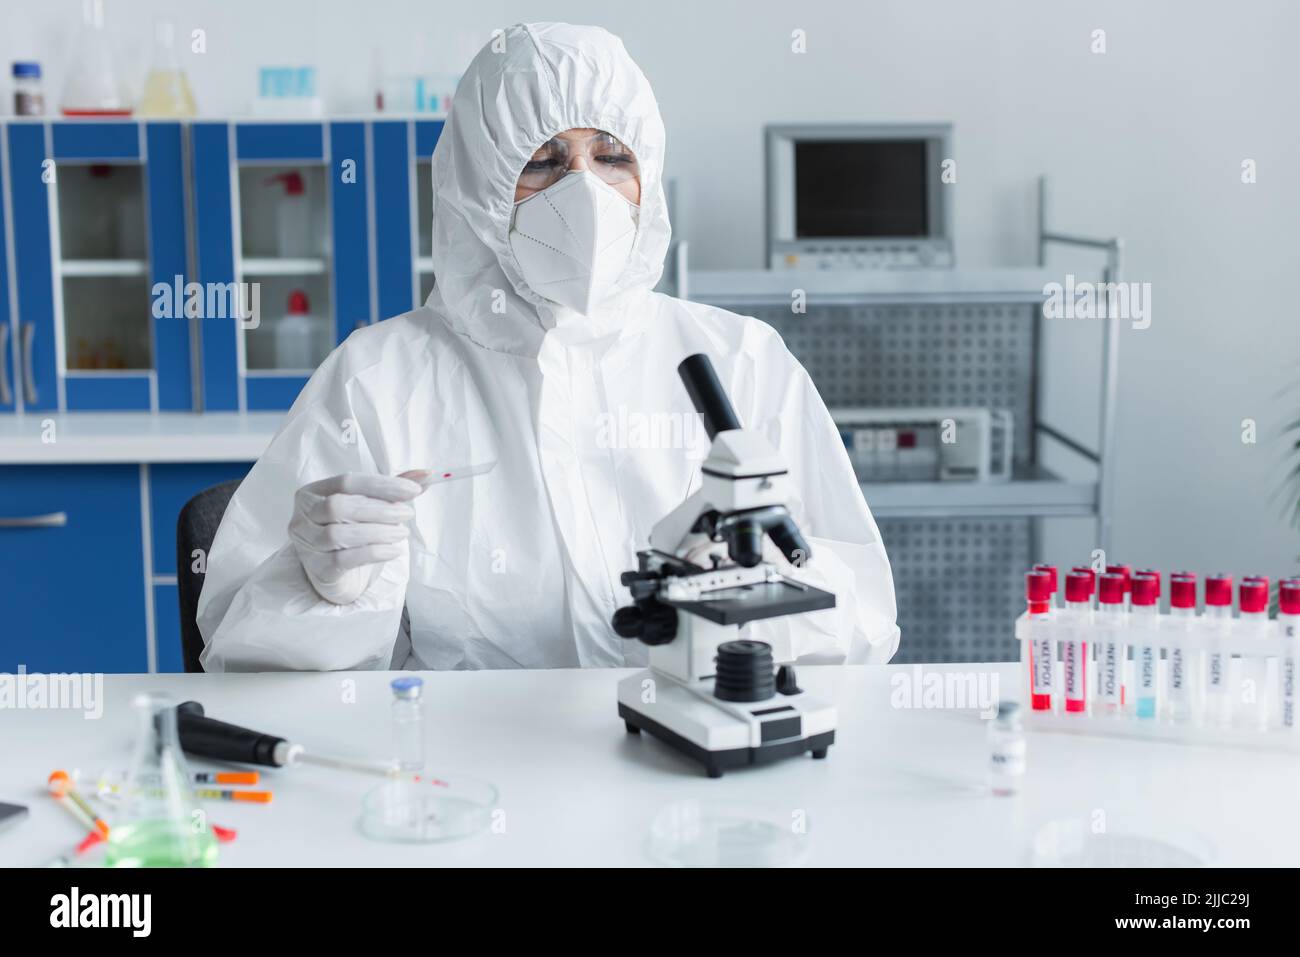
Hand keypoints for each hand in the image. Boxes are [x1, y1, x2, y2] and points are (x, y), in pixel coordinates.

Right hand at [289, 473, 421, 604]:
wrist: (337, 572)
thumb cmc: (351, 532)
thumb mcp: (370, 506)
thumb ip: (393, 490)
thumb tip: (427, 475)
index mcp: (314, 492)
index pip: (346, 481)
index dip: (381, 485)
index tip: (413, 490)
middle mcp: (303, 515)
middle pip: (339, 506)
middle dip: (379, 510)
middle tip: (408, 514)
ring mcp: (306, 543)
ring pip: (339, 534)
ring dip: (377, 532)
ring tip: (402, 533)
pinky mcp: (317, 568)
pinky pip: (344, 559)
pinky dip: (374, 553)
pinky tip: (393, 550)